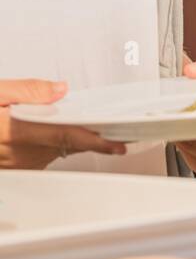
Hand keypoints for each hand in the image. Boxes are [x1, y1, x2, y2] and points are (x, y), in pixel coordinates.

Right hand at [0, 79, 127, 169]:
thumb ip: (27, 90)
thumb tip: (59, 90)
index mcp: (15, 132)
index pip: (65, 136)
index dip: (95, 141)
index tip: (118, 144)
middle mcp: (20, 154)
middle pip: (66, 142)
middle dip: (87, 131)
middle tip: (109, 124)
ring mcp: (19, 164)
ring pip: (57, 148)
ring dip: (67, 135)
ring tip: (71, 119)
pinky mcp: (18, 168)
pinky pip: (45, 154)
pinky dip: (52, 141)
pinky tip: (46, 129)